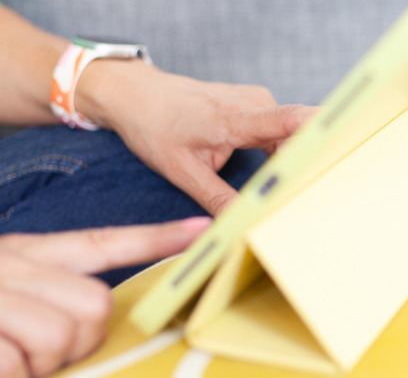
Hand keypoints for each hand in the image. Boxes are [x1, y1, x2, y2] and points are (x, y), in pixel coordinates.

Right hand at [0, 217, 210, 377]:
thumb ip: (54, 291)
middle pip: (96, 303)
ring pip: (62, 335)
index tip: (201, 231)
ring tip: (18, 358)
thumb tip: (99, 314)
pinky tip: (3, 365)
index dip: (156, 239)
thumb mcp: (8, 284)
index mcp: (29, 252)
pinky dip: (13, 373)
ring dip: (44, 362)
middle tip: (49, 351)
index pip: (103, 242)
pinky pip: (17, 363)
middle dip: (84, 337)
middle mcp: (14, 265)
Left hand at [77, 61, 314, 213]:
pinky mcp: (257, 106)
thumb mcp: (181, 171)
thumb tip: (243, 225)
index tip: (352, 137)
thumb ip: (218, 198)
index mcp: (233, 119)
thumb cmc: (155, 126)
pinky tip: (288, 172)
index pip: (289, 120)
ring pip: (292, 134)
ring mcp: (258, 101)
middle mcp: (254, 103)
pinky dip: (287, 150)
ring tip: (309, 185)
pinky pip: (282, 130)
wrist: (137, 94)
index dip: (322, 128)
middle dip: (317, 157)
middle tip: (331, 188)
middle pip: (299, 132)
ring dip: (300, 157)